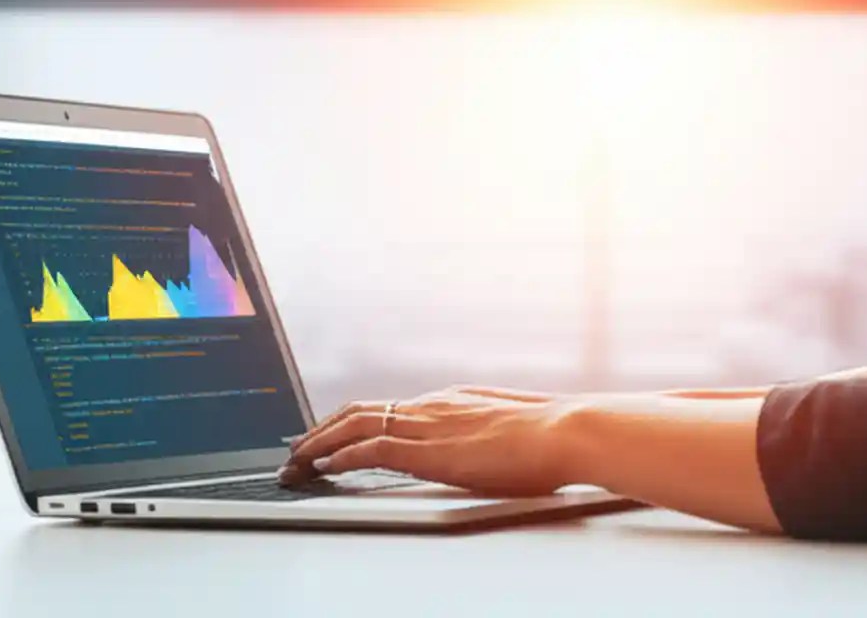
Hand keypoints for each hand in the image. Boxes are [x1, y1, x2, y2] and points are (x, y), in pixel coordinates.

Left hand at [278, 386, 574, 495]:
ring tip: (299, 458)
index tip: (337, 431)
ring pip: (356, 424)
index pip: (392, 407)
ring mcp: (429, 425)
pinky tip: (326, 466)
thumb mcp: (515, 428)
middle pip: (363, 409)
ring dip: (321, 441)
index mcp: (453, 400)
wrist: (566, 431)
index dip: (357, 419)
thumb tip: (499, 441)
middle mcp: (434, 405)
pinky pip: (370, 449)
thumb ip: (492, 431)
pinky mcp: (429, 450)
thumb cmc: (553, 435)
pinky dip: (342, 456)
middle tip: (301, 444)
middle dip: (326, 427)